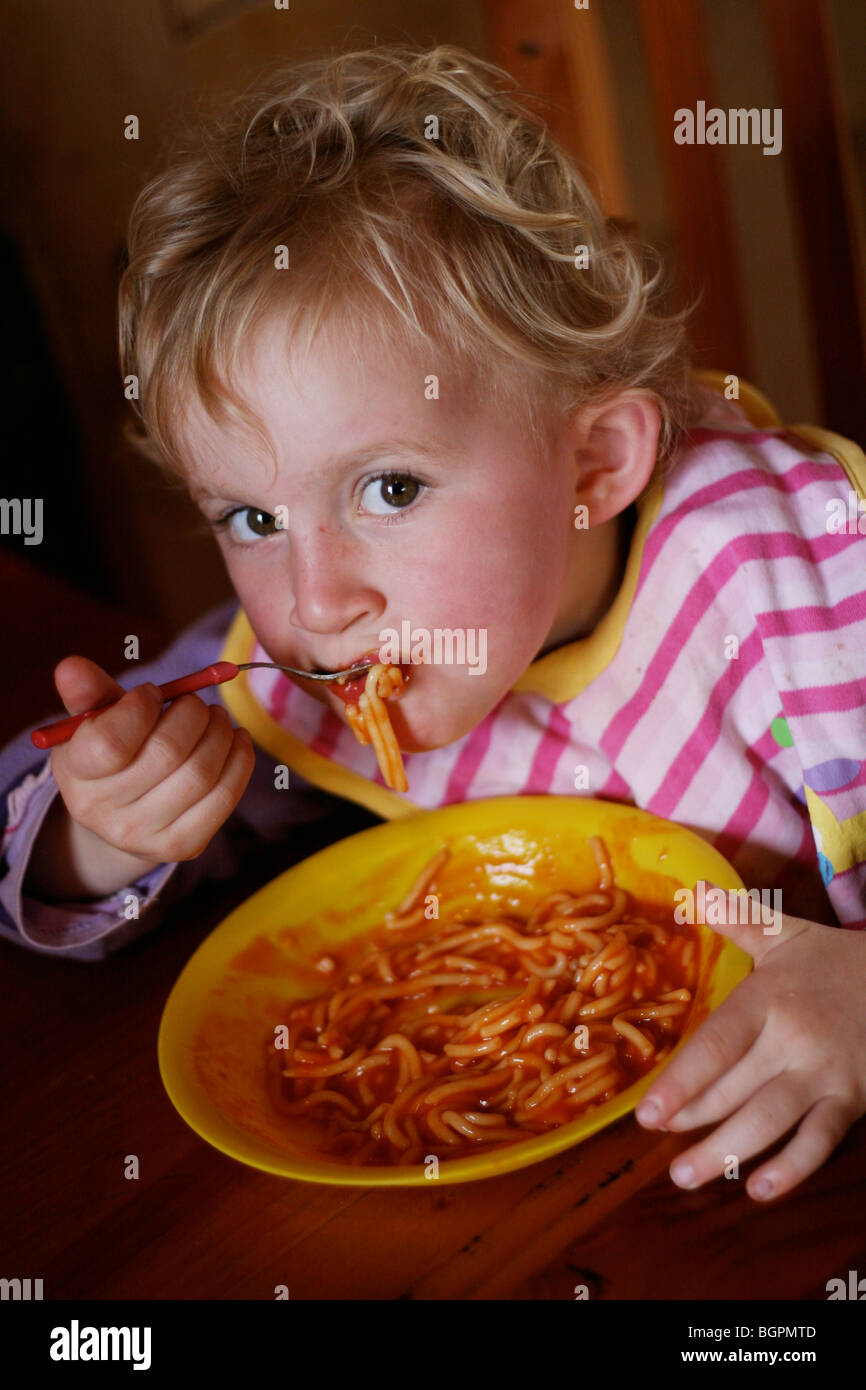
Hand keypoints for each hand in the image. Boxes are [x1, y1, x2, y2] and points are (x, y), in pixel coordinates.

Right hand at [48, 655, 255, 865]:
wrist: (122, 816)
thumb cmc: (111, 754)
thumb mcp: (93, 722)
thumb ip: (89, 693)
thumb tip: (71, 667)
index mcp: (76, 774)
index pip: (112, 742)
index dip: (142, 707)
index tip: (152, 693)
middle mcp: (103, 812)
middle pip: (167, 752)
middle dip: (192, 714)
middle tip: (196, 703)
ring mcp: (143, 835)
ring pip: (201, 772)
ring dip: (220, 733)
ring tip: (216, 719)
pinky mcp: (183, 846)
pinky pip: (225, 796)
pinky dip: (239, 760)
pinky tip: (235, 740)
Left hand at [635, 881, 865, 1201]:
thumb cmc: (833, 961)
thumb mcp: (785, 932)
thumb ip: (737, 918)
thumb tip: (691, 890)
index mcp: (767, 999)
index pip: (716, 1047)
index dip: (680, 1083)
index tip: (646, 1114)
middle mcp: (792, 1041)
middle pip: (733, 1089)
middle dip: (693, 1119)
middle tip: (657, 1143)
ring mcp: (825, 1075)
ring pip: (769, 1122)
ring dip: (727, 1153)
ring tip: (687, 1176)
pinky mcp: (851, 1100)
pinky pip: (819, 1141)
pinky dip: (791, 1169)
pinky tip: (760, 1189)